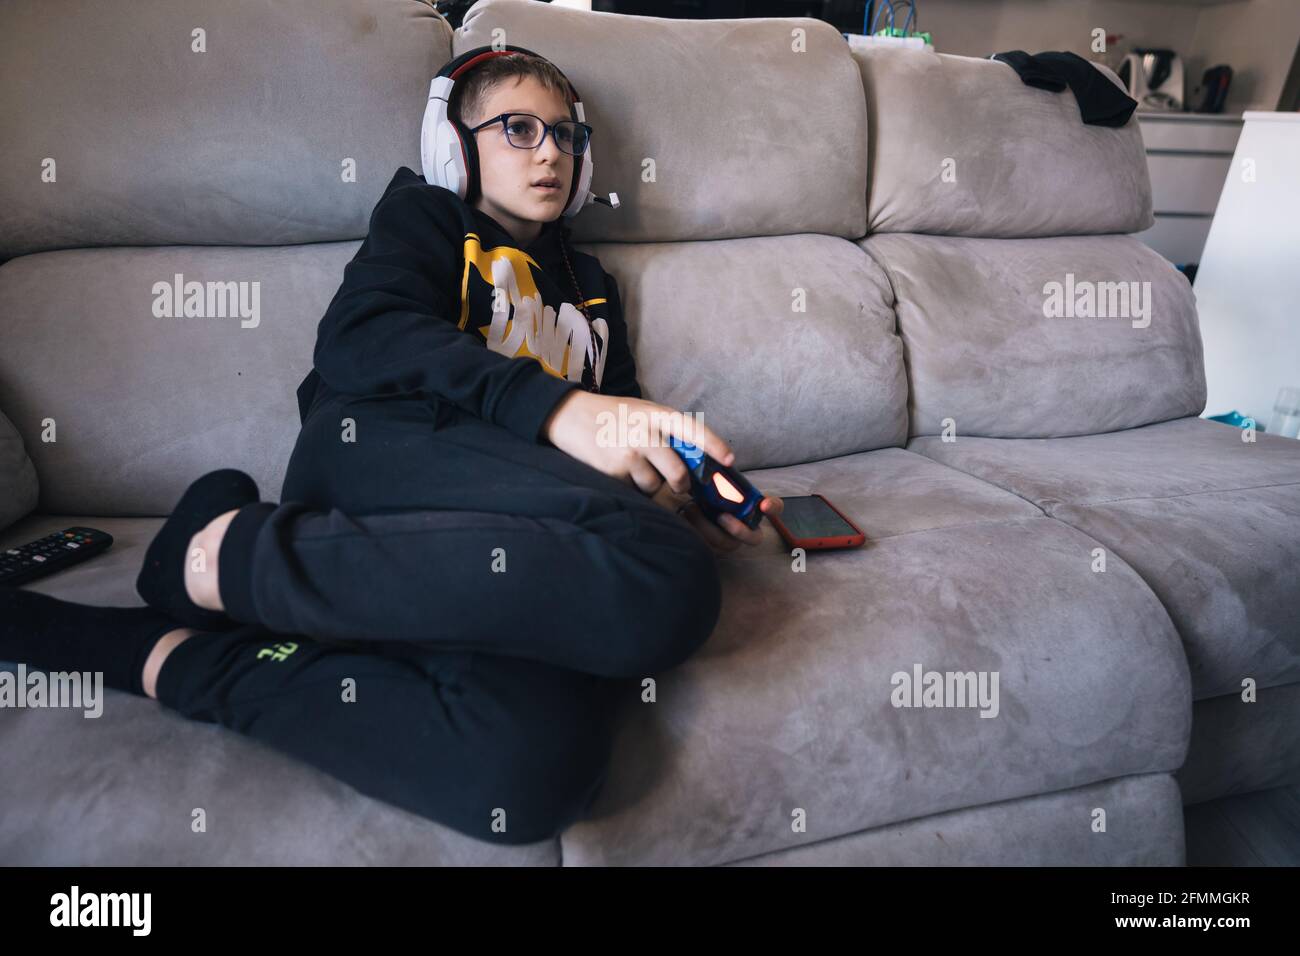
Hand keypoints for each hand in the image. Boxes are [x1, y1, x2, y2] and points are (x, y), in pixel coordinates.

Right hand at [542, 391, 734, 497]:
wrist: (569, 416)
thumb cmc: (613, 415)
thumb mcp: (643, 412)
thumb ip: (667, 431)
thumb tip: (695, 461)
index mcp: (657, 414)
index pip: (693, 430)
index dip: (714, 446)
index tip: (729, 460)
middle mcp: (645, 433)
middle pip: (678, 473)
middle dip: (680, 484)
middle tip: (678, 485)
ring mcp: (629, 453)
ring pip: (654, 486)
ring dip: (648, 484)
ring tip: (632, 465)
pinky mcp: (612, 471)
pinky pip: (633, 490)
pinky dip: (629, 485)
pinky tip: (617, 468)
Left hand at [651, 484, 784, 556]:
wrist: (677, 494)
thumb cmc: (698, 482)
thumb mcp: (710, 474)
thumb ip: (720, 474)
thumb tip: (721, 463)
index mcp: (750, 504)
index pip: (774, 507)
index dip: (773, 507)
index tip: (764, 504)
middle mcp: (744, 523)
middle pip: (754, 537)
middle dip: (740, 529)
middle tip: (722, 516)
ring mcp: (729, 537)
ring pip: (728, 544)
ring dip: (710, 529)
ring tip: (691, 509)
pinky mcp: (711, 545)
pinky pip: (709, 548)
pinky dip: (696, 533)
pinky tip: (683, 515)